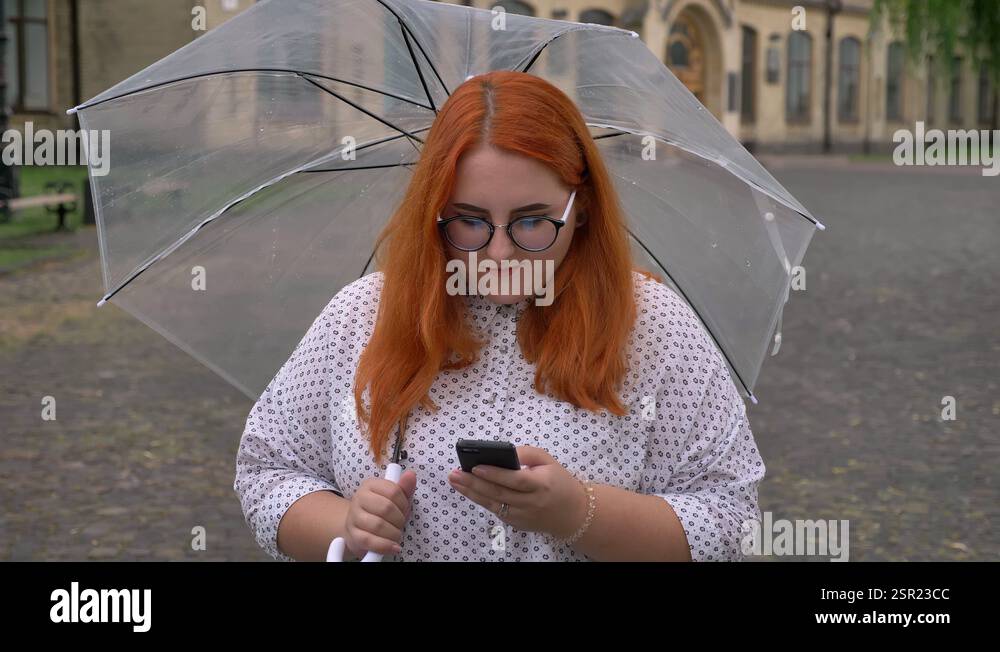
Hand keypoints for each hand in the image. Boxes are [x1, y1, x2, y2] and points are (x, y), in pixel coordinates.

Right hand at [343, 469, 416, 557]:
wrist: (358, 527)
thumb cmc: (380, 511)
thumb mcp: (395, 498)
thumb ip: (405, 488)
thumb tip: (411, 475)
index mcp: (370, 485)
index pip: (393, 491)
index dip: (404, 504)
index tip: (404, 510)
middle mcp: (359, 498)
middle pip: (386, 508)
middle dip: (399, 519)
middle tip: (400, 524)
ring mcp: (353, 517)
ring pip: (378, 525)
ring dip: (394, 534)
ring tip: (397, 536)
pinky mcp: (352, 535)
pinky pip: (369, 540)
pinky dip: (385, 546)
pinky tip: (394, 547)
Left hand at [447, 445, 586, 538]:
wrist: (572, 513)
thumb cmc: (559, 481)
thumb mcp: (548, 461)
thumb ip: (527, 453)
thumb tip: (503, 452)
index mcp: (541, 484)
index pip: (514, 480)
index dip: (494, 474)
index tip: (475, 466)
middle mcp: (531, 502)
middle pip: (498, 493)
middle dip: (473, 483)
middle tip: (454, 473)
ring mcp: (523, 516)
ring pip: (493, 504)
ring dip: (471, 493)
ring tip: (455, 481)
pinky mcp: (517, 524)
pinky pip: (496, 510)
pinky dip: (481, 500)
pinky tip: (468, 490)